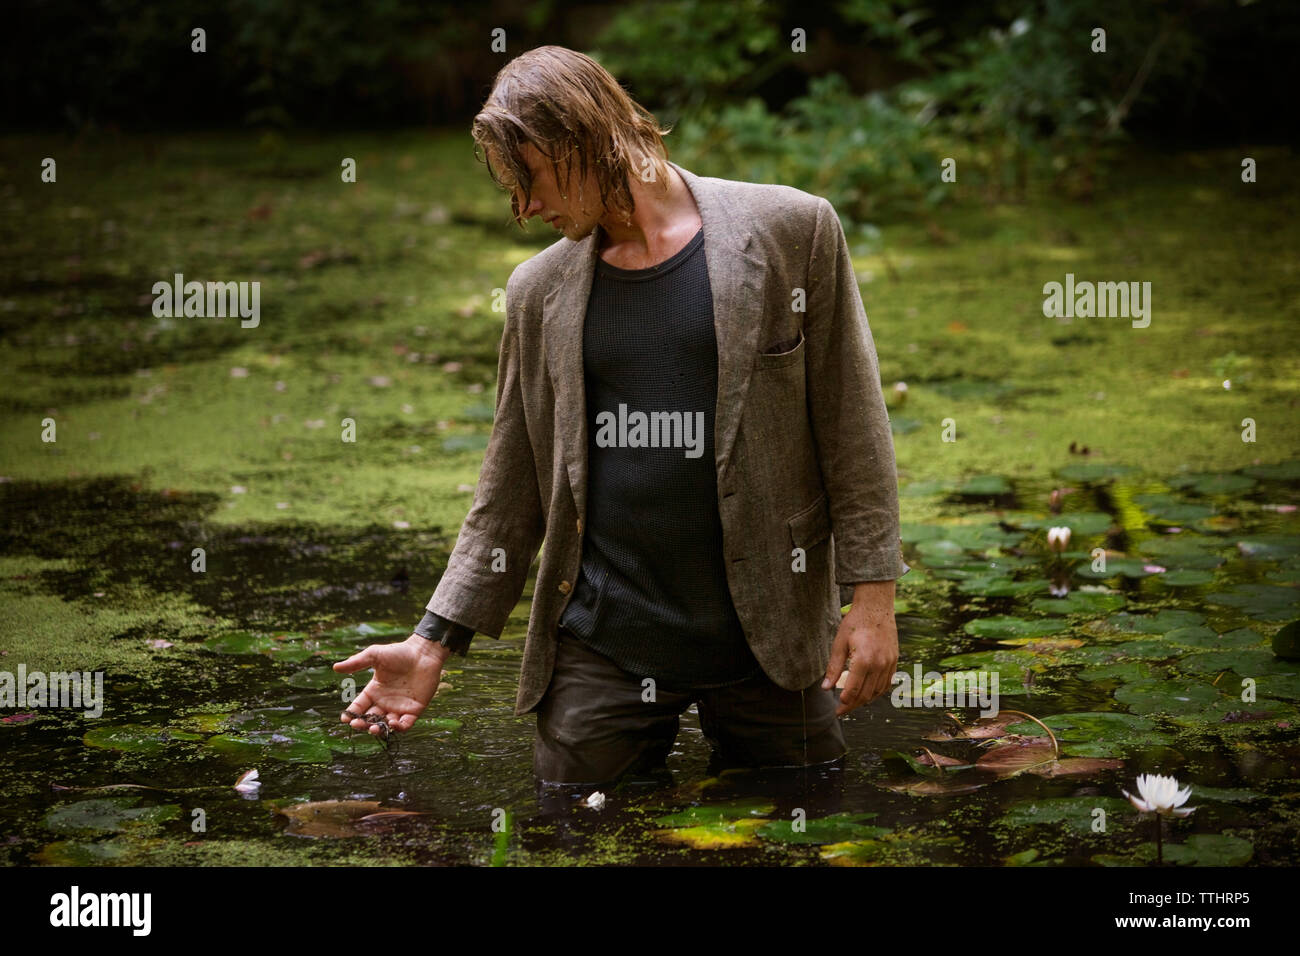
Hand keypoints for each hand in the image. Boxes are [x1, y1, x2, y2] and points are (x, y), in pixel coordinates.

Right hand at [333, 634, 449, 734]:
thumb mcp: (374, 655)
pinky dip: (399, 728)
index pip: (359, 707)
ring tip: (374, 728)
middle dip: (362, 725)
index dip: (351, 714)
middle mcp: (385, 702)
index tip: (344, 719)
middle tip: (358, 725)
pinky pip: (405, 725)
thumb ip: (356, 662)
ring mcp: (399, 707)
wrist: (422, 653)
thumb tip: (335, 667)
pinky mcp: (414, 710)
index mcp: (374, 691)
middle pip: (370, 719)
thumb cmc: (399, 652)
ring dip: (379, 730)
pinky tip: (393, 723)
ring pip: (386, 725)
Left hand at [822, 596, 898, 716]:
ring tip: (852, 703)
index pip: (853, 690)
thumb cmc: (855, 622)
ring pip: (877, 692)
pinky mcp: (894, 661)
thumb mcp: (839, 644)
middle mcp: (879, 664)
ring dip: (865, 700)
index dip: (844, 703)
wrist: (876, 608)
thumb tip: (825, 688)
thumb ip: (833, 668)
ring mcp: (889, 663)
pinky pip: (886, 683)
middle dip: (853, 705)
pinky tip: (868, 693)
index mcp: (863, 660)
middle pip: (866, 695)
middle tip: (842, 711)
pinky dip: (877, 692)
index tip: (837, 709)